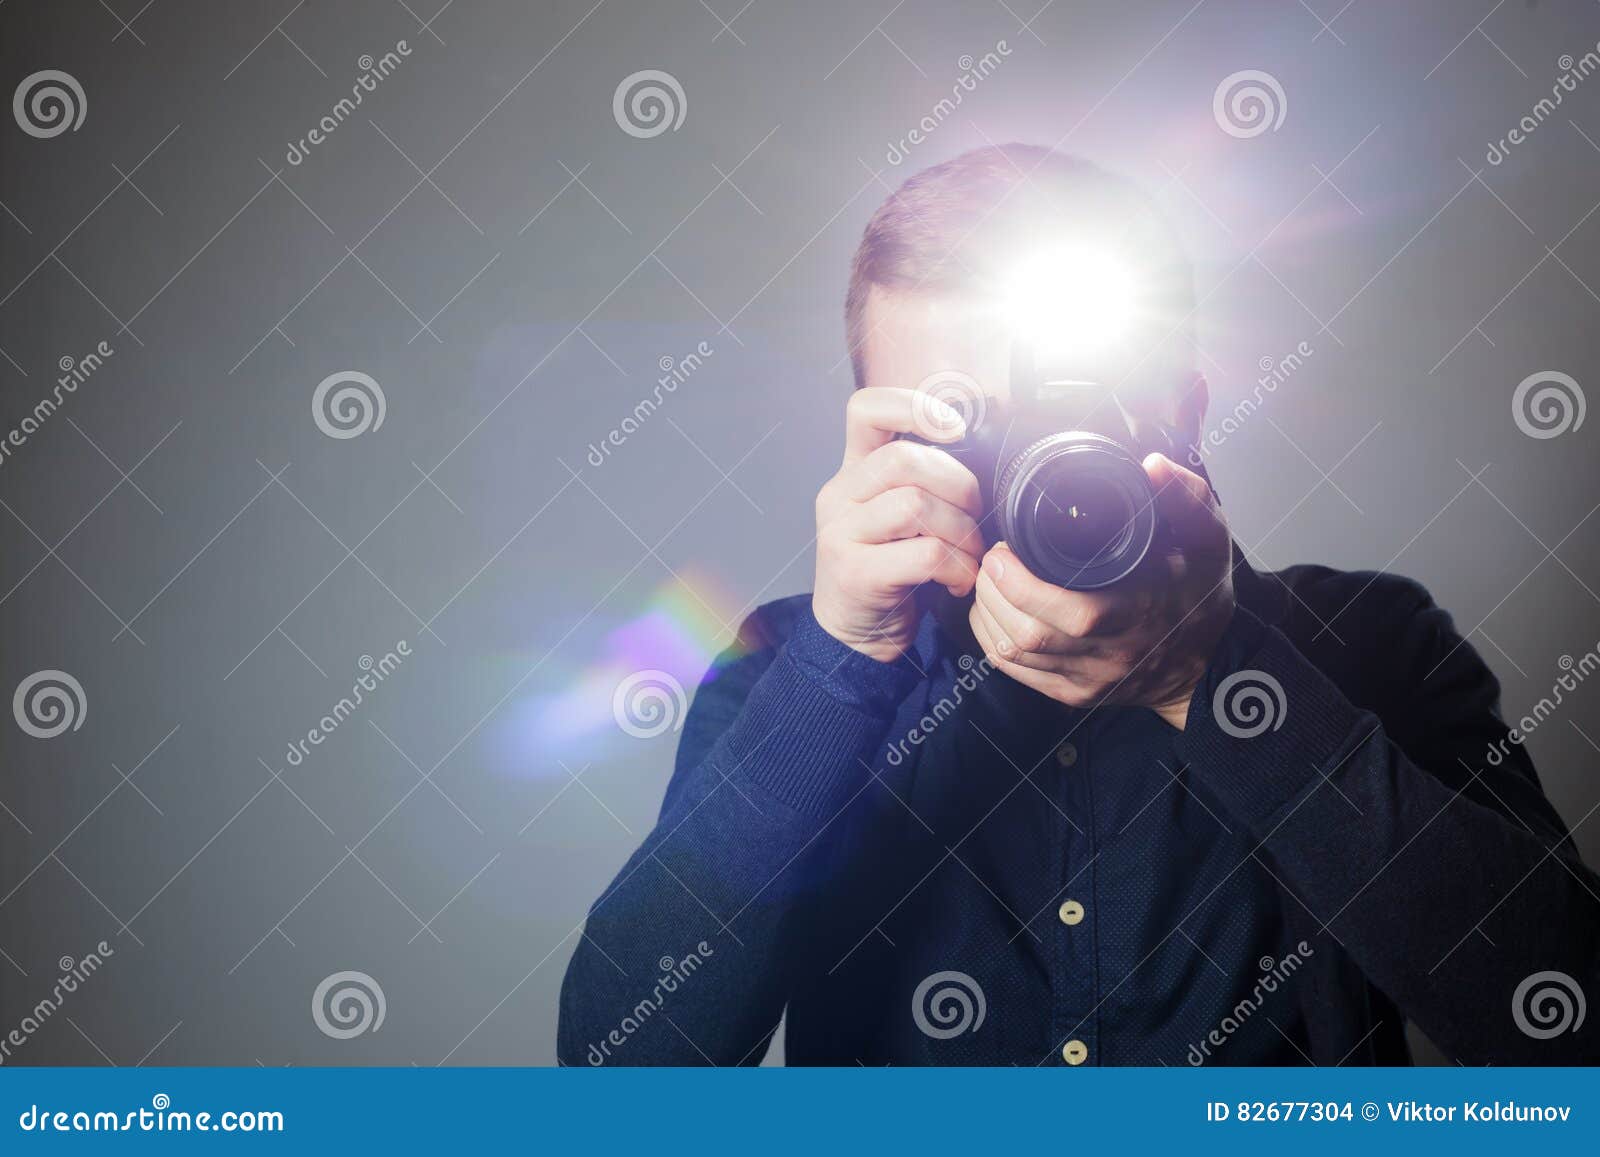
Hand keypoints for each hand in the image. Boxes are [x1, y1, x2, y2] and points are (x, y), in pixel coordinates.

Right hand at [813, 387, 984, 662]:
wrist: (852, 638)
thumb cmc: (888, 573)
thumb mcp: (896, 518)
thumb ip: (922, 481)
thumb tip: (980, 450)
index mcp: (851, 473)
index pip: (865, 409)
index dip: (913, 405)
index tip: (955, 429)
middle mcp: (838, 497)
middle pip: (905, 459)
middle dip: (958, 485)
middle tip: (974, 518)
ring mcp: (841, 535)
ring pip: (917, 505)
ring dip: (962, 532)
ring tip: (969, 556)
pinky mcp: (856, 573)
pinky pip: (924, 553)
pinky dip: (957, 567)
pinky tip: (957, 581)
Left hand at [967, 453, 1234, 728]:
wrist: (1204, 665)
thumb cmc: (1199, 596)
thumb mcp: (1206, 540)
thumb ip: (1183, 498)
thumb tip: (1151, 465)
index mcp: (1139, 615)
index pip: (1071, 614)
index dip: (1022, 584)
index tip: (1005, 550)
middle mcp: (1110, 656)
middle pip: (1026, 635)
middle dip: (993, 592)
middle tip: (991, 559)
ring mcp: (1087, 681)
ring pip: (1011, 654)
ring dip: (987, 613)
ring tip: (990, 580)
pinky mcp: (1070, 694)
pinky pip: (1013, 671)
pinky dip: (991, 638)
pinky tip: (994, 611)